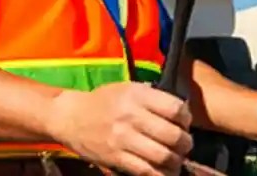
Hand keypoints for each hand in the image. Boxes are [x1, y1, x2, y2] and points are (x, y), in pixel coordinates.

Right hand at [46, 82, 193, 175]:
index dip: (186, 119)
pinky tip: (163, 171)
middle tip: (183, 145)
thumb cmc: (102, 102)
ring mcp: (123, 138)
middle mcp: (130, 116)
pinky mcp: (116, 157)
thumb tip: (182, 113)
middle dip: (185, 144)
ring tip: (174, 160)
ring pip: (164, 157)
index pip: (176, 109)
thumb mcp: (126, 89)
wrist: (69, 117)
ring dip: (175, 161)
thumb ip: (152, 98)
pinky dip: (160, 175)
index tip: (183, 123)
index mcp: (136, 95)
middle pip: (174, 136)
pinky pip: (147, 171)